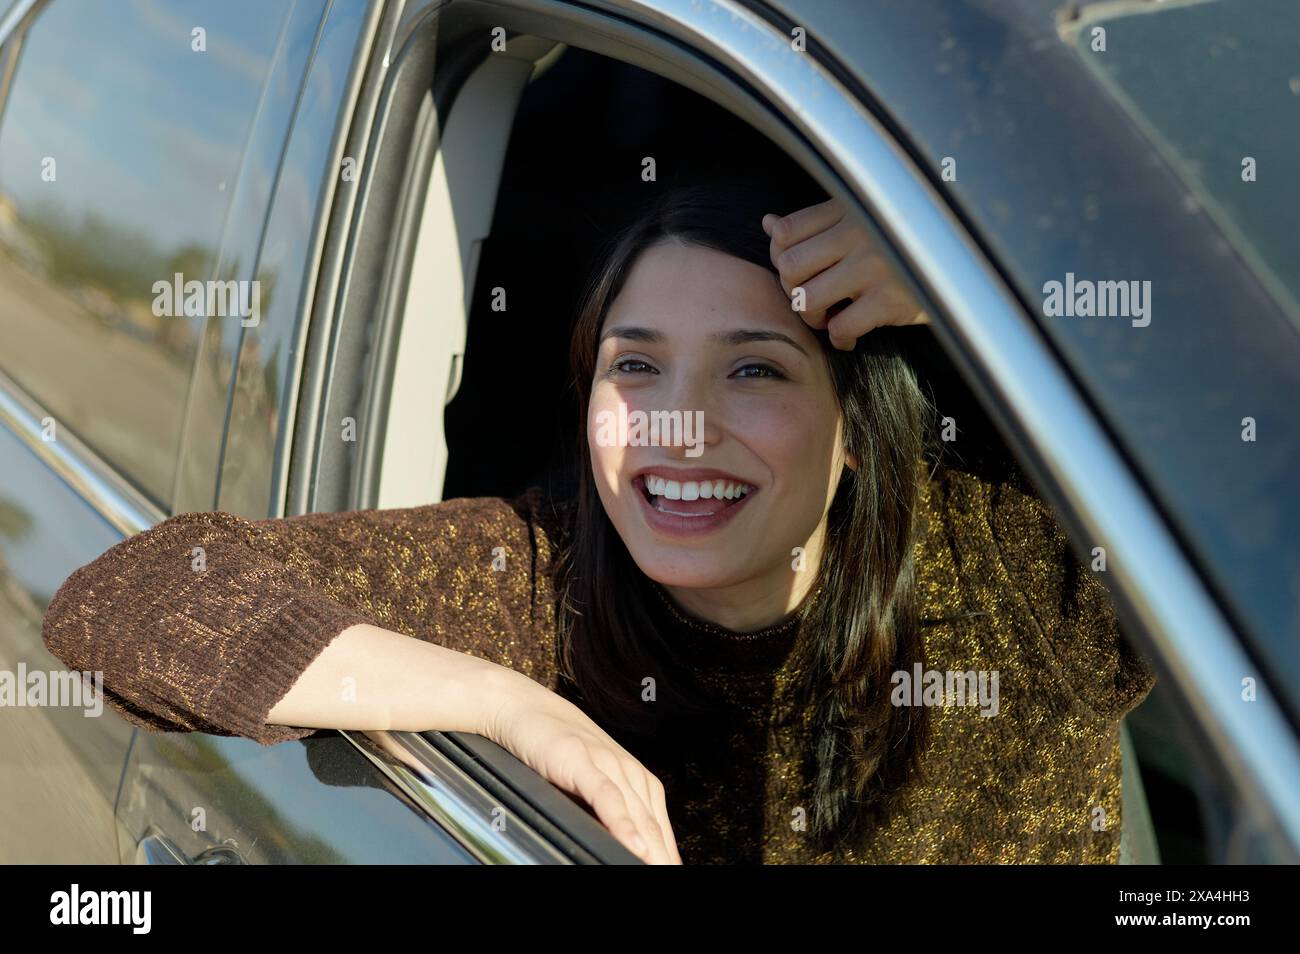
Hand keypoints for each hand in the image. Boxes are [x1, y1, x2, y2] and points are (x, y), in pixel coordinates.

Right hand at [481, 668, 681, 864]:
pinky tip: (634, 845)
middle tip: (670, 880)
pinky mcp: (581, 760)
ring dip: (652, 849)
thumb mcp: (588, 782)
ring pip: (638, 815)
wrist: (525, 708)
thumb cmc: (555, 750)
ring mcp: (607, 763)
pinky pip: (607, 796)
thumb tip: (622, 847)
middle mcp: (628, 771)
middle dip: (663, 859)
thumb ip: (608, 812)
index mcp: (636, 779)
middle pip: (655, 827)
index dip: (668, 856)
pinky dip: (622, 822)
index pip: (661, 829)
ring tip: (659, 873)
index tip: (671, 875)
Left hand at [762, 197, 928, 349]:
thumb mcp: (865, 215)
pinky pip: (840, 328)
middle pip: (789, 267)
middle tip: (811, 298)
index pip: (785, 233)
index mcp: (849, 207)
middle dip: (793, 290)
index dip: (780, 257)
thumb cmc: (909, 238)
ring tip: (829, 317)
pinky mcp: (890, 300)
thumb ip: (817, 221)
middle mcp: (858, 232)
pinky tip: (851, 334)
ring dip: (812, 317)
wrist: (969, 259)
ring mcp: (873, 266)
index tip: (799, 271)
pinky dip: (840, 338)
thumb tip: (768, 224)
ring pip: (807, 299)